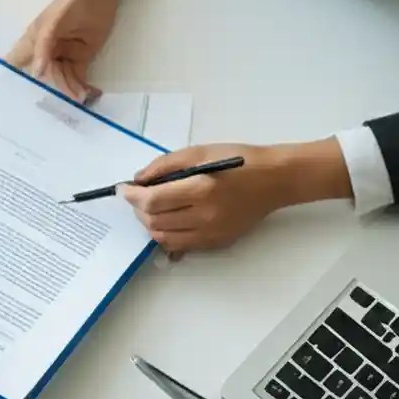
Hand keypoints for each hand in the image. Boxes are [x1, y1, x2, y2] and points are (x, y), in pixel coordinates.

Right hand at [6, 0, 130, 100]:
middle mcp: (45, 53)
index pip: (15, 63)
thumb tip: (35, 73)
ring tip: (81, 98)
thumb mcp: (54, 22)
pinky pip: (77, 78)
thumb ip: (43, 46)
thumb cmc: (72, 3)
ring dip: (69, 91)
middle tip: (59, 107)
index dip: (12, 81)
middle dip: (49, 92)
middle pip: (43, 78)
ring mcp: (63, 57)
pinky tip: (88, 95)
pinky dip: (82, 88)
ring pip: (61, 81)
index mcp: (32, 42)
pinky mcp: (80, 60)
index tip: (13, 102)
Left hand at [121, 140, 352, 256]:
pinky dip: (167, 235)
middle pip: (154, 222)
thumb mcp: (199, 152)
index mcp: (201, 189)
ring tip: (151, 208)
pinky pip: (181, 246)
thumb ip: (165, 166)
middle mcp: (205, 216)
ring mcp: (212, 234)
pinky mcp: (217, 243)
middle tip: (136, 196)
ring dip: (150, 224)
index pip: (152, 201)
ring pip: (164, 238)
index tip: (123, 189)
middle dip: (138, 209)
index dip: (131, 196)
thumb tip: (138, 180)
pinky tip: (167, 220)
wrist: (274, 180)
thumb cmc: (238, 160)